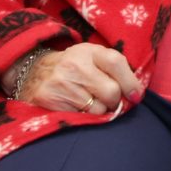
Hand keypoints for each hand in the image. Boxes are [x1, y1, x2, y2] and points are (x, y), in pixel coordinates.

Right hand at [7, 43, 142, 114]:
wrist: (34, 72)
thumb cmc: (74, 66)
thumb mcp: (93, 57)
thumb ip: (115, 68)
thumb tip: (136, 94)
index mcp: (89, 51)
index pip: (116, 63)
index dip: (131, 82)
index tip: (136, 96)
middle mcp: (74, 65)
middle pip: (111, 92)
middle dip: (114, 100)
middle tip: (108, 100)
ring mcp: (61, 84)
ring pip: (97, 110)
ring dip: (99, 111)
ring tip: (89, 102)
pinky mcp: (49, 101)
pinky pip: (80, 118)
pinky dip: (83, 117)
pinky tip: (75, 106)